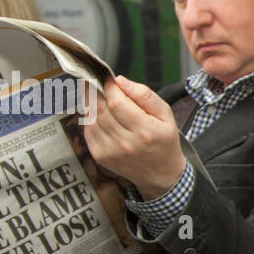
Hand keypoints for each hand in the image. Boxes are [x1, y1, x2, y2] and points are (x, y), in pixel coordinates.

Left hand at [82, 75, 185, 199]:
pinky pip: (88, 129)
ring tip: (103, 100)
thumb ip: (145, 95)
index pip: (116, 102)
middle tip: (101, 85)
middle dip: (97, 92)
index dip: (109, 86)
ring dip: (93, 104)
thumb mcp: (166, 115)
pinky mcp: (100, 156)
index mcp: (145, 131)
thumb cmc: (163, 141)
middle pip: (100, 108)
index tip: (110, 80)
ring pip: (91, 117)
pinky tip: (103, 117)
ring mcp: (110, 151)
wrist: (160, 173)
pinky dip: (91, 119)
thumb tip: (121, 81)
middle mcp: (126, 143)